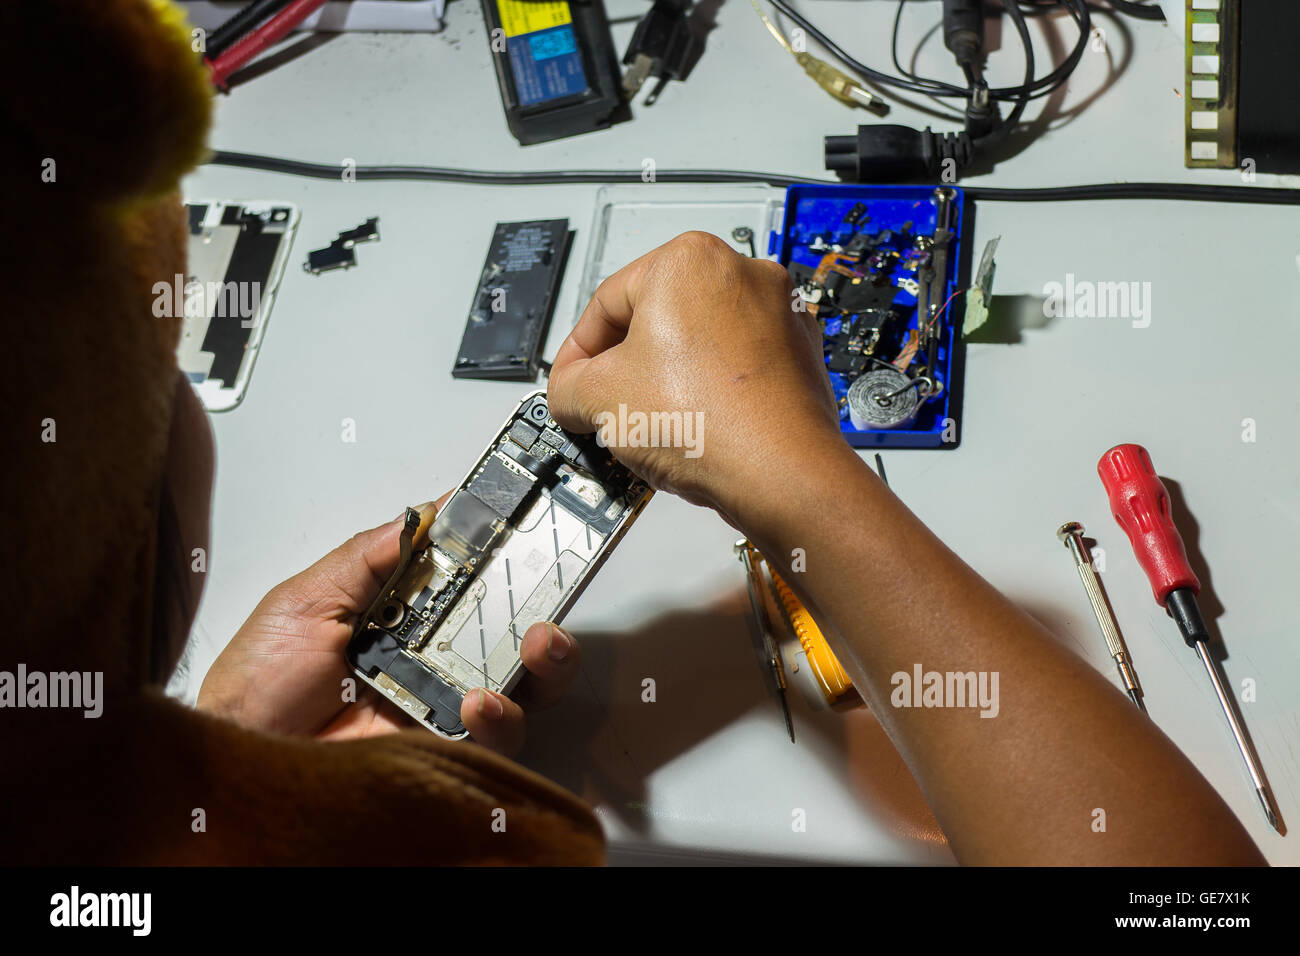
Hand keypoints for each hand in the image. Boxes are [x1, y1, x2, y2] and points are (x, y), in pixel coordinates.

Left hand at [196, 504, 581, 755]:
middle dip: (549, 612)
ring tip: (534, 645)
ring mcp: (443, 706)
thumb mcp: (308, 598)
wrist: (237, 752)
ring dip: (543, 665)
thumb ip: (369, 557)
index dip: (513, 560)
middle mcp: (435, 659)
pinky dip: (500, 720)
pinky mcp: (443, 752)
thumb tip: (427, 511)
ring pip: (524, 689)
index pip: (477, 584)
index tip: (536, 530)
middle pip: (518, 636)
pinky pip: (495, 741)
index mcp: (408, 615)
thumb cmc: (258, 682)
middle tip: (550, 597)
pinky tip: (479, 704)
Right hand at [546, 231, 846, 529]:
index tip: (570, 384)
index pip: (606, 303)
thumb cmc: (710, 424)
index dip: (577, 352)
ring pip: (699, 344)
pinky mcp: (799, 355)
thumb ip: (567, 387)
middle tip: (605, 407)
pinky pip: (737, 367)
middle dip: (626, 367)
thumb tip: (568, 393)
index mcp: (689, 261)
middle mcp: (742, 274)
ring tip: (654, 424)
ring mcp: (779, 314)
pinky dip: (712, 392)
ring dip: (668, 380)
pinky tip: (697, 428)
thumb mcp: (599, 400)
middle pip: (656, 320)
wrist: (782, 475)